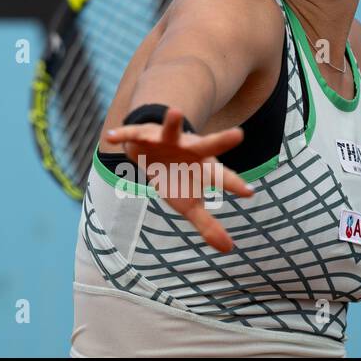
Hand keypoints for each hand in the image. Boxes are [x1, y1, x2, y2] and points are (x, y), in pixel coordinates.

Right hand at [103, 107, 253, 252]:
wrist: (153, 149)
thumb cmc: (176, 178)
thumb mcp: (190, 203)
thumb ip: (208, 224)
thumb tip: (229, 249)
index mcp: (203, 167)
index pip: (221, 177)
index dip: (233, 184)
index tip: (249, 193)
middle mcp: (190, 149)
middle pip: (208, 145)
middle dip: (222, 141)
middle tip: (239, 135)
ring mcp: (166, 139)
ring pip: (171, 130)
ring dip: (173, 122)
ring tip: (175, 111)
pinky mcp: (143, 134)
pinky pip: (132, 134)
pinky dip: (123, 135)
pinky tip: (111, 138)